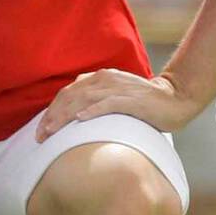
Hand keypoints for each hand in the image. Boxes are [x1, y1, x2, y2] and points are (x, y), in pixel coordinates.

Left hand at [34, 70, 198, 141]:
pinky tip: (80, 120)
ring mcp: (118, 88)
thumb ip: (94, 102)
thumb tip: (71, 119)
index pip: (67, 94)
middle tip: (41, 136)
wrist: (174, 98)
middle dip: (53, 116)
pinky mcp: (131, 99)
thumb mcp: (113, 98)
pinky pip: (107, 104)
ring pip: (84, 100)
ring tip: (52, 131)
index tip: (41, 131)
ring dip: (66, 116)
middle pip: (71, 97)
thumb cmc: (141, 104)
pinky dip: (92, 111)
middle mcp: (105, 80)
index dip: (51, 111)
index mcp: (99, 78)